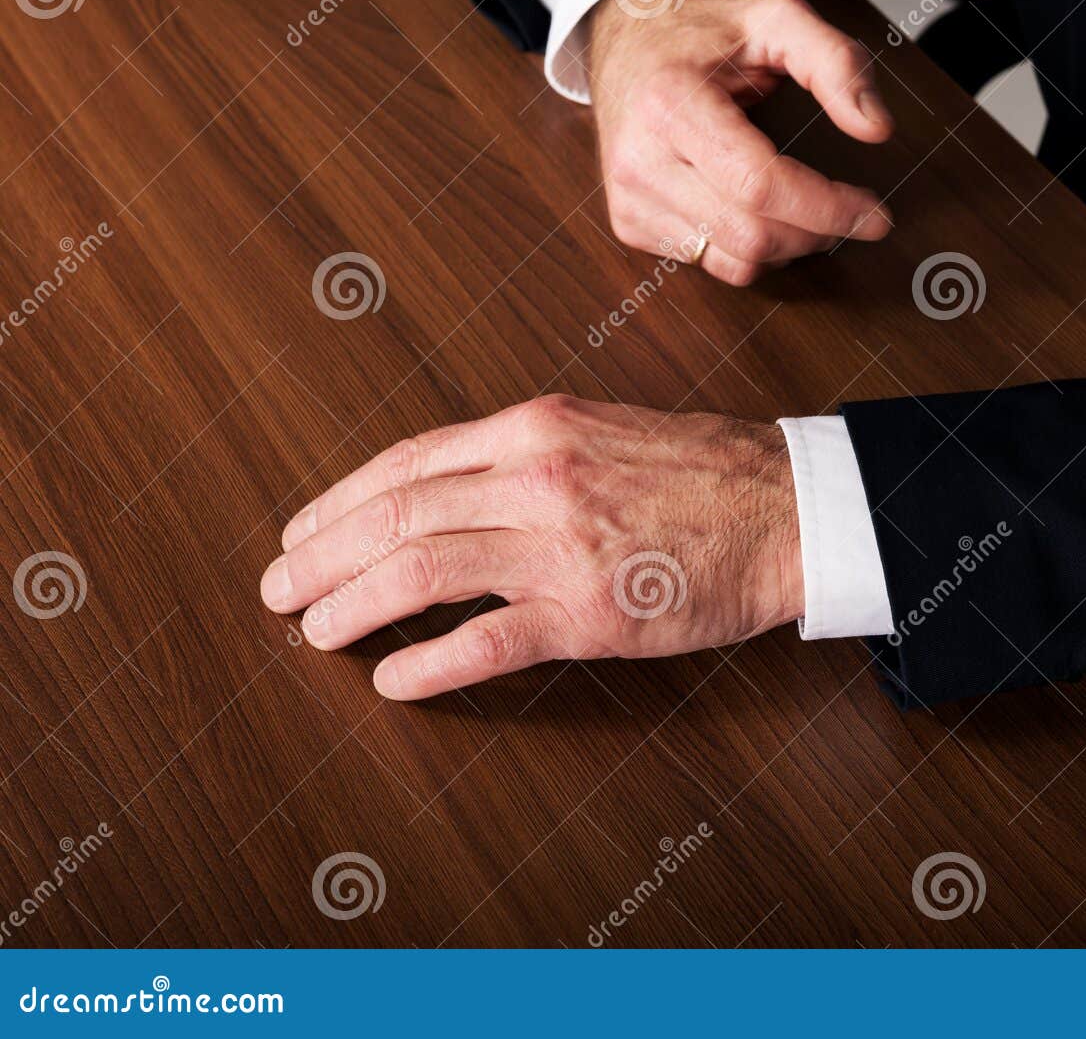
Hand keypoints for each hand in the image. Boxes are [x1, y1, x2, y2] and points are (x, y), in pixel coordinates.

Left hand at [260, 395, 803, 699]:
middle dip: (317, 558)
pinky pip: (484, 643)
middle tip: (277, 590)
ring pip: (419, 574)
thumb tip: (439, 491)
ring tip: (315, 632)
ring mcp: (559, 547)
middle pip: (393, 518)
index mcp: (532, 427)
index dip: (336, 504)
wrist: (786, 508)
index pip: (403, 464)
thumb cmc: (699, 471)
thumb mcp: (597, 428)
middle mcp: (534, 478)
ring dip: (351, 607)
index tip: (300, 533)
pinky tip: (394, 680)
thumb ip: (518, 453)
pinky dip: (426, 666)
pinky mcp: (589, 614)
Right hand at [588, 0, 894, 284]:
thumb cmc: (700, 34)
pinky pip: (711, 264)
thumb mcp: (776, 19)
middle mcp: (641, 159)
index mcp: (671, 104)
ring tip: (807, 208)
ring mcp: (630, 198)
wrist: (625, 42)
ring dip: (790, 246)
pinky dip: (752, 250)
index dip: (827, 208)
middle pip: (753, 234)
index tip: (873, 213)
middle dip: (817, 231)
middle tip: (849, 211)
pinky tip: (759, 212)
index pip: (760, 185)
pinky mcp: (629, 224)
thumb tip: (875, 128)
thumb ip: (836, 63)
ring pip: (736, 262)